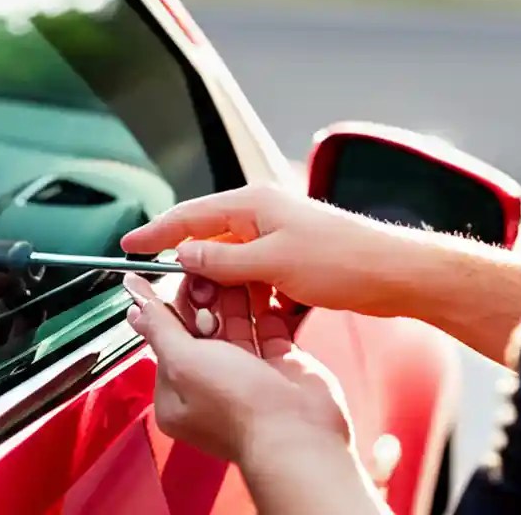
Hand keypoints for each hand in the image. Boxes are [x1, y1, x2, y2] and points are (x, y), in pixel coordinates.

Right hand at [120, 185, 416, 318]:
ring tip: (210, 312)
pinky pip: (256, 277)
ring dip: (221, 287)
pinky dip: (247, 294)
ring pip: (233, 263)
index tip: (128, 247)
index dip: (156, 233)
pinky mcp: (294, 260)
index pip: (190, 215)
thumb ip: (223, 259)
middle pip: (209, 239)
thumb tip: (185, 254)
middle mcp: (265, 215)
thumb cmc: (341, 260)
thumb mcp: (271, 263)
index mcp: (254, 204)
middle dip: (191, 268)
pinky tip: (246, 315)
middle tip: (177, 296)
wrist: (392, 274)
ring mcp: (280, 237)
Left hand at [122, 273, 353, 466]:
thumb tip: (134, 301)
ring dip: (233, 296)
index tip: (176, 275)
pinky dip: (264, 305)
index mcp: (178, 394)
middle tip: (208, 266)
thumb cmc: (238, 406)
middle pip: (202, 329)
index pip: (168, 338)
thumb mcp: (183, 361)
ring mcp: (248, 374)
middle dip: (204, 297)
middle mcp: (212, 384)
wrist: (297, 430)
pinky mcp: (279, 365)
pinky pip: (268, 327)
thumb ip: (160, 327)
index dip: (172, 305)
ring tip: (233, 264)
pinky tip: (261, 280)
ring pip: (235, 325)